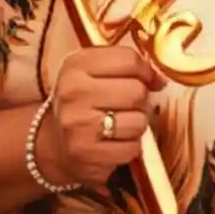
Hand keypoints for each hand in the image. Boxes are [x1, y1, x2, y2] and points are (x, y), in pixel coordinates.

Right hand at [44, 46, 166, 187]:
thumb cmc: (83, 103)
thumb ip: (127, 66)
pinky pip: (132, 148)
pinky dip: (130, 147)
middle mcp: (73, 92)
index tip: (146, 80)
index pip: (129, 60)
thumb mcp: (94, 73)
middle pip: (136, 91)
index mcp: (76, 65)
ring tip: (119, 125)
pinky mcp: (86, 153)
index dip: (146, 71)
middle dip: (140, 101)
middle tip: (127, 106)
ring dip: (136, 125)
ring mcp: (78, 124)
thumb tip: (161, 80)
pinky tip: (114, 143)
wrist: (54, 143)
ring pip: (138, 122)